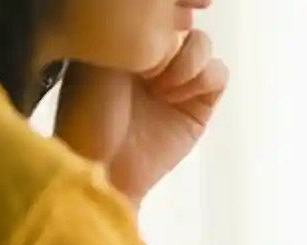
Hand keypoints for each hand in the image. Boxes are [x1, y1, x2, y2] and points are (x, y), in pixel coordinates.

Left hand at [54, 30, 228, 205]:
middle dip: (170, 38)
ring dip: (185, 61)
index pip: (157, 12)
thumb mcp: (94, 59)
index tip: (138, 37)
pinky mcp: (200, 105)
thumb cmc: (87, 115)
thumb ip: (128, 33)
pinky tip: (176, 98)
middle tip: (147, 66)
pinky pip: (219, 75)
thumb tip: (169, 21)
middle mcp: (155, 56)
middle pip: (185, 21)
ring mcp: (179, 80)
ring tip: (161, 88)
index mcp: (127, 39)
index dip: (155, 17)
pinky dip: (202, 80)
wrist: (105, 166)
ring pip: (205, 44)